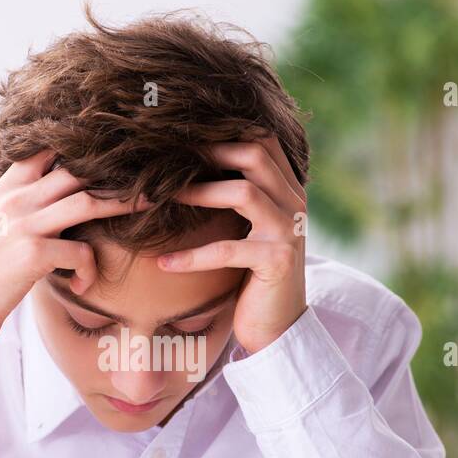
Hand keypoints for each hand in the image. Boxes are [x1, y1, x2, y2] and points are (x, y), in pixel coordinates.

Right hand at [0, 151, 146, 378]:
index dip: (80, 140)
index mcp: (5, 189)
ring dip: (124, 204)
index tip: (115, 142)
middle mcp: (15, 199)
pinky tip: (82, 286)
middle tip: (152, 169)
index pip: (45, 147)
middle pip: (76, 168)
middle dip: (116, 168)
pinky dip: (89, 270)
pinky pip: (80, 252)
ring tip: (150, 206)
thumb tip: (37, 191)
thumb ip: (12, 205)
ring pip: (87, 201)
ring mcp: (24, 224)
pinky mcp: (32, 255)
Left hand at [157, 135, 307, 354]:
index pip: (263, 140)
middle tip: (167, 157)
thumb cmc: (252, 275)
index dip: (224, 131)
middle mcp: (295, 204)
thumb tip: (189, 163)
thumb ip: (238, 195)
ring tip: (162, 197)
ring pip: (244, 193)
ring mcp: (289, 232)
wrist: (278, 326)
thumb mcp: (249, 228)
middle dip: (209, 151)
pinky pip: (227, 250)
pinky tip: (164, 263)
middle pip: (256, 155)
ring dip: (198, 192)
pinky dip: (192, 256)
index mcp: (289, 190)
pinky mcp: (277, 262)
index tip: (183, 136)